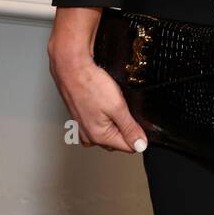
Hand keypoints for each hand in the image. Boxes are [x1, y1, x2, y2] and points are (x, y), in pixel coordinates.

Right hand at [47, 7, 147, 152]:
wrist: (72, 68)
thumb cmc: (90, 84)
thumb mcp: (118, 107)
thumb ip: (130, 128)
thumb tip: (140, 146)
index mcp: (99, 137)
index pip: (128, 147)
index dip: (138, 135)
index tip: (141, 122)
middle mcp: (89, 136)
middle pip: (118, 140)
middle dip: (127, 127)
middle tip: (127, 108)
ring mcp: (83, 128)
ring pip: (108, 131)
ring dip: (116, 121)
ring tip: (115, 103)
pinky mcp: (81, 118)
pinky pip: (99, 123)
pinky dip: (106, 115)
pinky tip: (106, 102)